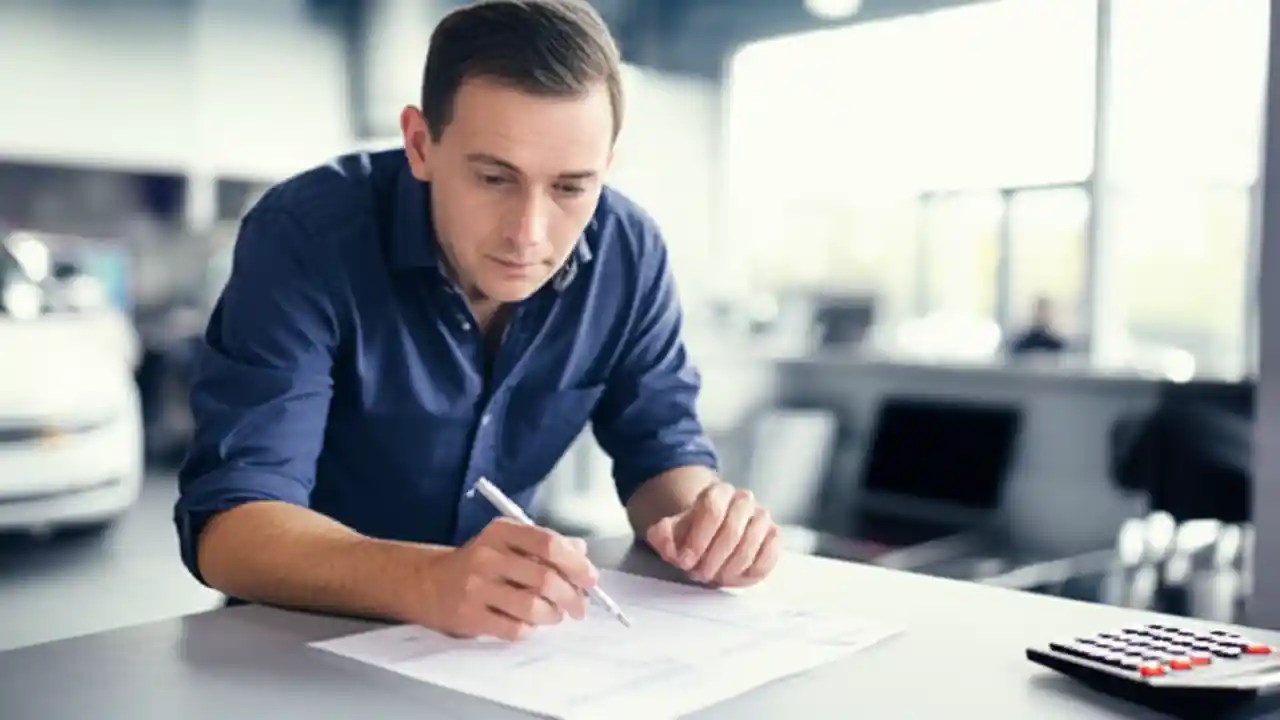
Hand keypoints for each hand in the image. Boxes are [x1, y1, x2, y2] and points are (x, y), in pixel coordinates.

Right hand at [416, 518, 597, 640]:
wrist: (429, 583)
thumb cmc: (480, 562)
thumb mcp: (508, 542)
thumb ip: (545, 544)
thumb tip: (581, 552)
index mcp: (502, 532)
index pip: (548, 543)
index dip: (576, 563)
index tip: (591, 579)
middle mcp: (488, 556)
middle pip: (545, 579)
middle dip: (572, 597)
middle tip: (579, 607)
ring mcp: (476, 588)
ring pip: (533, 607)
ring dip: (553, 615)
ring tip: (554, 615)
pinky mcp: (469, 616)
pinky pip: (514, 629)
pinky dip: (529, 629)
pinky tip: (528, 623)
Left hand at [644, 482, 780, 587]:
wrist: (712, 538)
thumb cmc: (691, 537)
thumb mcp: (670, 535)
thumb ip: (662, 536)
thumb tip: (667, 542)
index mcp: (717, 492)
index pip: (712, 508)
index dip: (697, 539)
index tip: (685, 561)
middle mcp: (743, 500)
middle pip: (732, 528)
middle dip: (713, 558)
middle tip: (700, 574)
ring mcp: (762, 517)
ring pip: (752, 543)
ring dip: (731, 566)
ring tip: (717, 576)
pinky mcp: (774, 536)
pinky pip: (770, 555)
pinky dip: (753, 570)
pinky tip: (737, 576)